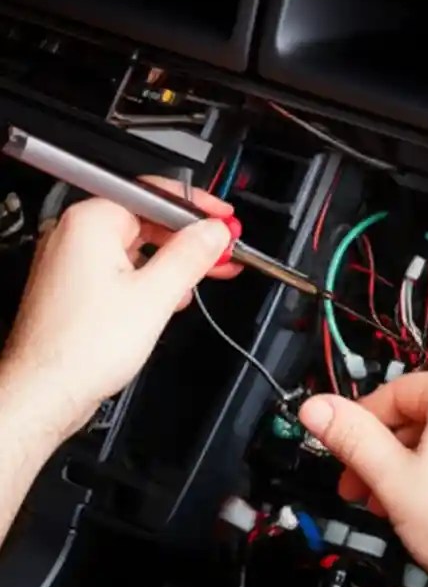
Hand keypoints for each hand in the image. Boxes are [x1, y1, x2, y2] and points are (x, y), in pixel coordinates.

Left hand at [0, 177, 236, 438]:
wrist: (45, 390)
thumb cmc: (82, 347)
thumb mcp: (157, 295)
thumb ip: (191, 255)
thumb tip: (214, 231)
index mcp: (91, 223)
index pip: (155, 196)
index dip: (197, 209)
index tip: (224, 221)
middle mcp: (74, 234)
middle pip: (147, 221)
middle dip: (189, 240)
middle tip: (223, 252)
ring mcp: (71, 261)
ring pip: (135, 247)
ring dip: (173, 262)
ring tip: (205, 277)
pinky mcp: (74, 286)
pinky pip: (120, 269)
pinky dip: (149, 279)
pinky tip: (171, 298)